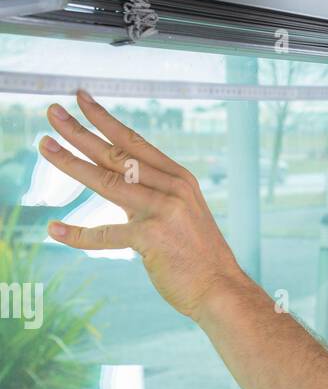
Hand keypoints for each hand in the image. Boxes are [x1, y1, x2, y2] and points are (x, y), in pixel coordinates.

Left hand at [39, 92, 245, 318]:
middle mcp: (171, 189)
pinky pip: (106, 234)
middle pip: (116, 153)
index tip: (81, 99)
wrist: (221, 290)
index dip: (105, 119)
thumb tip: (121, 184)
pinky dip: (79, 235)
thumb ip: (155, 196)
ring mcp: (162, 212)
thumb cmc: (199, 257)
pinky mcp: (151, 239)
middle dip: (80, 130)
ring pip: (107, 181)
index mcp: (178, 179)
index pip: (134, 141)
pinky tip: (56, 229)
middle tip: (51, 111)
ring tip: (44, 146)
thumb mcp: (184, 214)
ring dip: (71, 162)